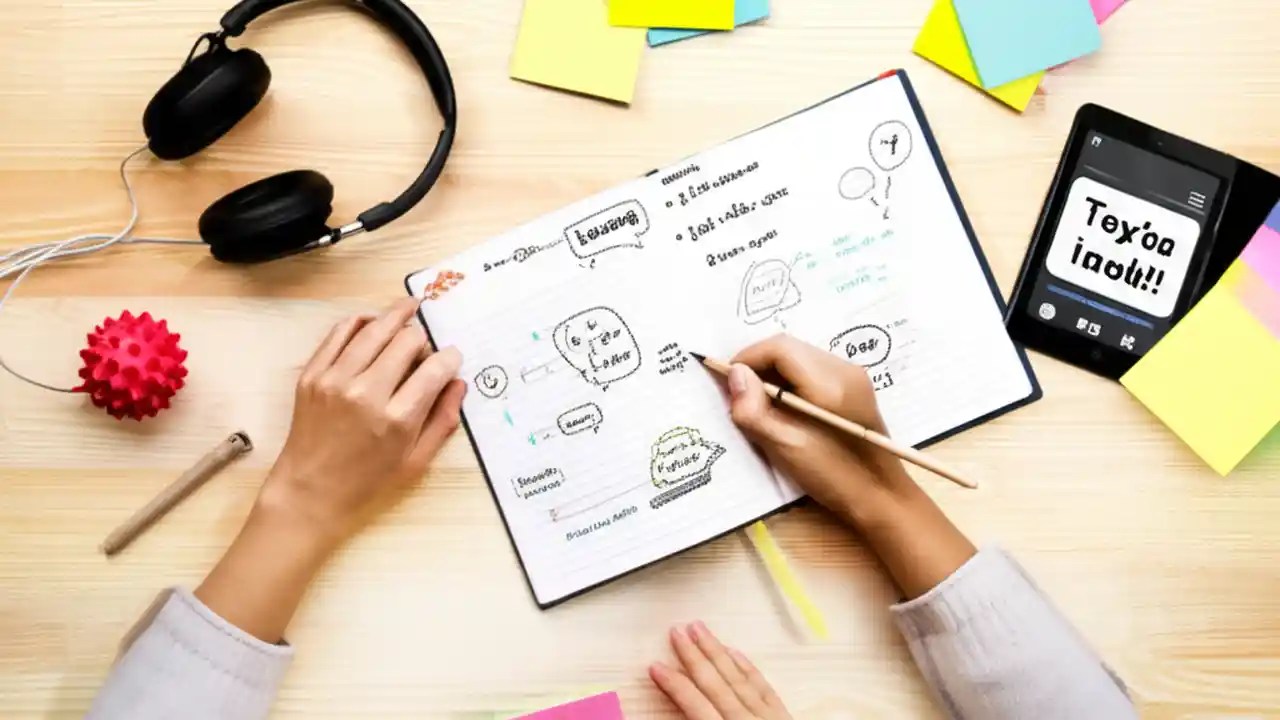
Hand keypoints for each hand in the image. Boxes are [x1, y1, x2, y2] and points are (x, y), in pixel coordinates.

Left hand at [195, 298, 464, 641]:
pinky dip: (358, 322)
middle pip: (405, 342)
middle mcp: (365, 394)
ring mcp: (334, 381)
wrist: (308, 493)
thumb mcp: (415, 462)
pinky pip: (339, 335)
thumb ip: (442, 420)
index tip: (452, 356)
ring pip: (373, 330)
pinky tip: (372, 320)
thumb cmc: (366, 483)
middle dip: (422, 335)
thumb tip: (458, 383)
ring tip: (408, 306)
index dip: (448, 358)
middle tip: (427, 337)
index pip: (433, 370)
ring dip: (394, 315)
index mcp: (396, 419)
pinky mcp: (312, 376)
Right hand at [650, 622, 791, 719]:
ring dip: (716, 651)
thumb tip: (686, 713)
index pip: (694, 705)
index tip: (654, 665)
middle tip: (676, 630)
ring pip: (737, 677)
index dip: (673, 684)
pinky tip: (735, 652)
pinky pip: (762, 686)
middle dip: (693, 656)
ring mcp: (768, 717)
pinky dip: (747, 667)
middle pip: (714, 683)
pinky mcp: (783, 717)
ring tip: (700, 629)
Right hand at [724, 335, 974, 597]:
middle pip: (789, 349)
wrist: (880, 498)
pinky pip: (813, 372)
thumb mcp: (785, 446)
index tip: (727, 384)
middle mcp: (844, 368)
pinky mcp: (853, 389)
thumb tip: (734, 374)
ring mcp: (852, 377)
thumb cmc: (833, 474)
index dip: (746, 358)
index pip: (778, 347)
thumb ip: (754, 409)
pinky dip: (791, 382)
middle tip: (740, 397)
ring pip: (799, 359)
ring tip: (760, 406)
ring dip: (773, 374)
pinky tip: (784, 411)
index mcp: (829, 380)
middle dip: (758, 366)